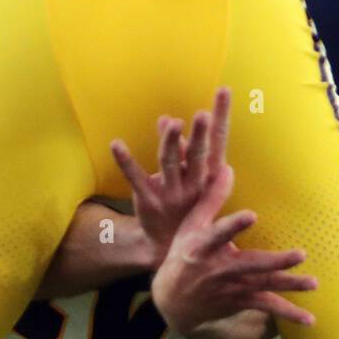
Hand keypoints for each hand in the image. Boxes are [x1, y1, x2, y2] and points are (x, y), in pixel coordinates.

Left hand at [110, 86, 232, 265]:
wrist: (166, 247)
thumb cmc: (185, 207)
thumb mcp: (193, 180)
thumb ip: (182, 150)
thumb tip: (168, 119)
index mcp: (209, 177)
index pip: (218, 141)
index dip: (221, 116)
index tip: (223, 91)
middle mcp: (193, 185)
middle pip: (197, 154)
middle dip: (200, 135)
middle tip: (202, 115)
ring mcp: (171, 194)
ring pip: (170, 163)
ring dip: (171, 143)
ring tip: (171, 123)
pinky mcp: (148, 201)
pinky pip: (136, 178)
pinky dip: (125, 161)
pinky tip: (116, 144)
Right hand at [150, 163, 316, 335]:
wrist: (173, 302)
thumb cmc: (183, 255)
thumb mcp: (190, 227)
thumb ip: (211, 199)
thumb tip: (227, 167)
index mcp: (203, 247)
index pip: (219, 233)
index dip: (234, 226)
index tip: (251, 216)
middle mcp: (218, 269)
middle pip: (250, 264)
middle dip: (275, 261)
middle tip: (300, 255)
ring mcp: (232, 287)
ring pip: (264, 286)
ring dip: (289, 285)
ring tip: (313, 283)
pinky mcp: (240, 301)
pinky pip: (267, 307)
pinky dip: (289, 314)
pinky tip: (309, 319)